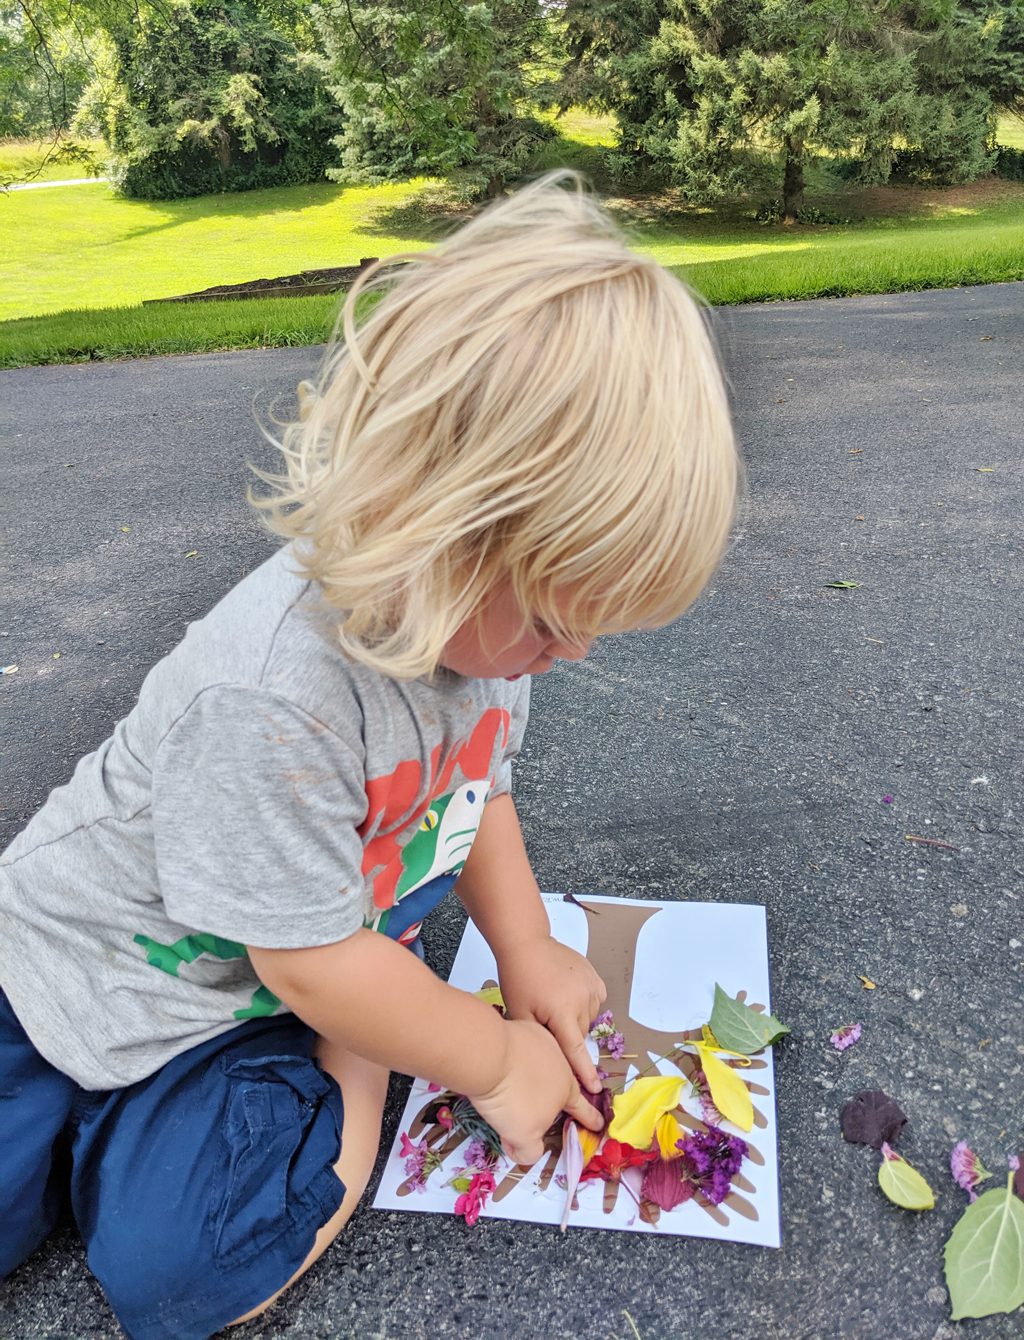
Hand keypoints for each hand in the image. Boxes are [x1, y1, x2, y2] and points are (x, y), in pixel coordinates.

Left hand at [466, 1018, 602, 1164]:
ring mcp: (545, 1043)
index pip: (581, 1108)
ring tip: (526, 1078)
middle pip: (565, 1079)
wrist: (491, 1056)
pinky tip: (511, 1056)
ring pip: (549, 1058)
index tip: (599, 1122)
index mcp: (566, 1091)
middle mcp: (561, 1064)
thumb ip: (529, 1150)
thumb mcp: (521, 1136)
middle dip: (563, 1089)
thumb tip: (524, 1152)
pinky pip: (529, 1040)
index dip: (590, 1117)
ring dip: (542, 1068)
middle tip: (559, 1095)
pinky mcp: (527, 1026)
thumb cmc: (509, 1097)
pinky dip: (523, 1050)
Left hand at [496, 934, 606, 1093]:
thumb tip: (551, 1060)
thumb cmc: (518, 979)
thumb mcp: (521, 1014)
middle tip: (546, 1020)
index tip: (595, 1089)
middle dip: (566, 1034)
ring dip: (575, 1018)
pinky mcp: (594, 976)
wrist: (526, 944)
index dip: (585, 1072)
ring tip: (554, 1002)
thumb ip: (538, 1040)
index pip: (576, 1050)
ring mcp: (591, 986)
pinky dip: (585, 1003)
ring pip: (588, 1017)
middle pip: (580, 1033)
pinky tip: (568, 994)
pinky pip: (595, 1000)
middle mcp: (582, 1000)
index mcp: (562, 1012)